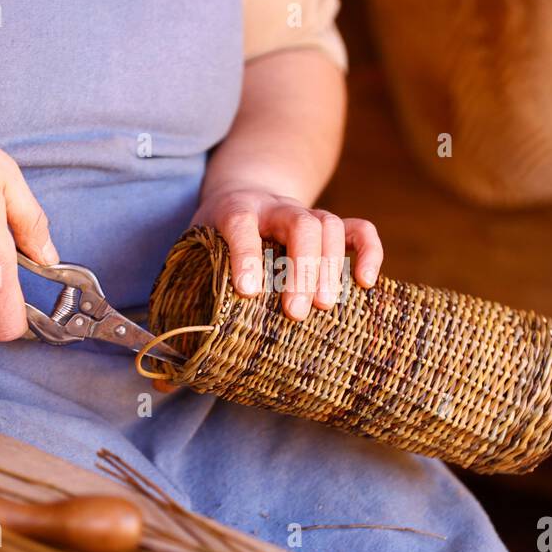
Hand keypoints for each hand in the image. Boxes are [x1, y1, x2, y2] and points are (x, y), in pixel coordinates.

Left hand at [191, 186, 382, 320]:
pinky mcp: (330, 225)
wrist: (244, 196)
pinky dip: (368, 252)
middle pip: (299, 224)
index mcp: (235, 209)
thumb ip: (193, 283)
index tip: (247, 291)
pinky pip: (359, 229)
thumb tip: (183, 354)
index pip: (240, 223)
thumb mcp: (195, 249)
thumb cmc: (216, 237)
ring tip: (324, 306)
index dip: (245, 255)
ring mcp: (306, 212)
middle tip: (295, 313)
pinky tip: (365, 282)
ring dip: (329, 268)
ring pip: (329, 226)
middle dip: (301, 270)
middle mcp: (275, 207)